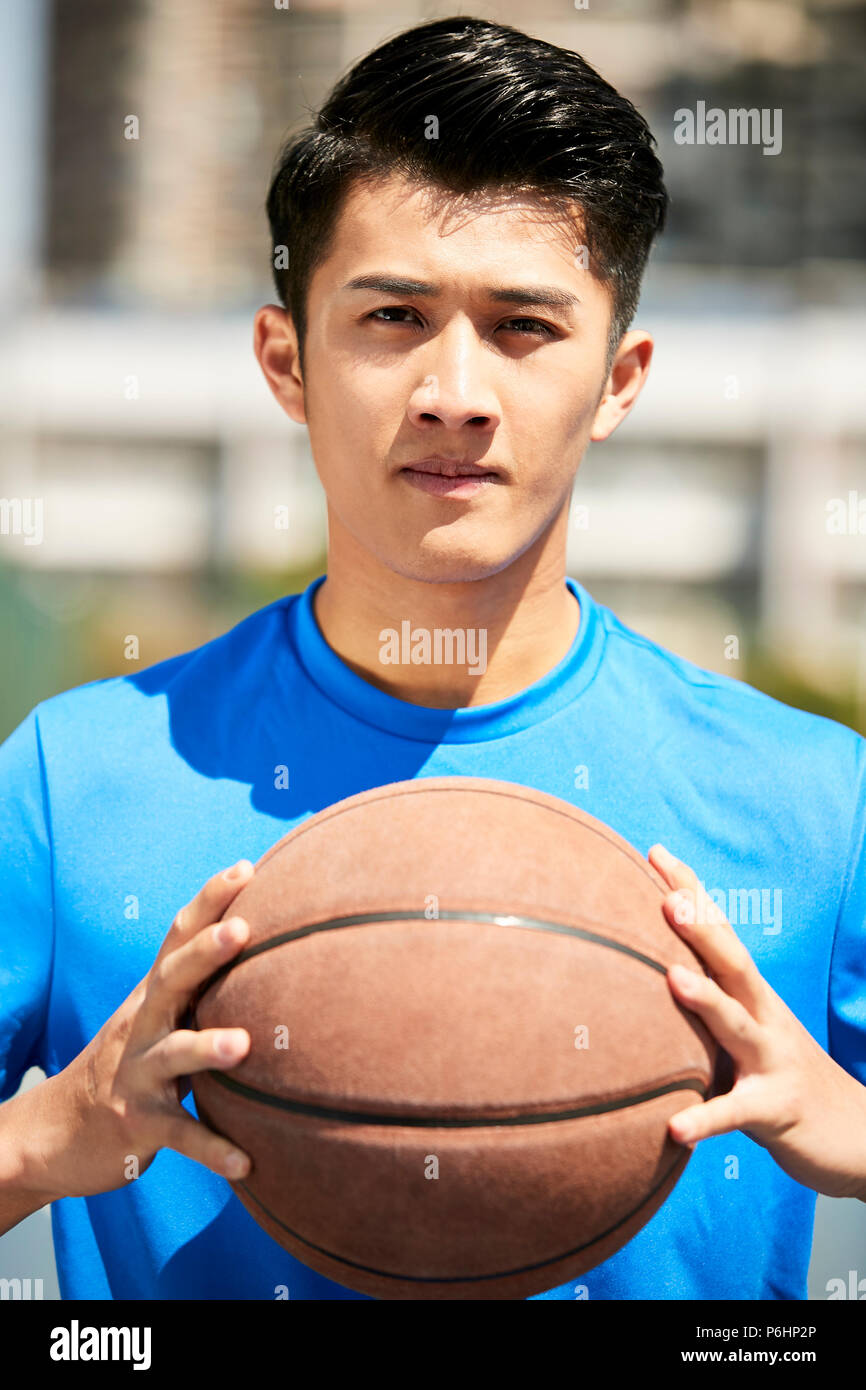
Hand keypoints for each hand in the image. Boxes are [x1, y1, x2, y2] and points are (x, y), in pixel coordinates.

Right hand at [29, 860, 255, 1200]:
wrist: (56, 1131)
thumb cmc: (130, 1064)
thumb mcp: (159, 1018)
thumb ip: (202, 987)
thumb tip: (276, 949)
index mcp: (154, 995)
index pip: (179, 937)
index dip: (210, 901)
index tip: (247, 868)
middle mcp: (143, 1025)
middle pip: (171, 979)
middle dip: (205, 953)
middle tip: (241, 929)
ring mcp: (137, 1074)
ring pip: (172, 1055)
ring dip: (206, 1048)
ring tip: (242, 1045)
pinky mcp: (138, 1125)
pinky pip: (179, 1136)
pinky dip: (212, 1149)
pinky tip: (247, 1162)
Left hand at [649, 843, 865, 1200]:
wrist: (857, 1134)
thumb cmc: (782, 1076)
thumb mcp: (747, 1031)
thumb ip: (708, 1002)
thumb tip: (648, 968)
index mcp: (753, 994)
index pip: (720, 932)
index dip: (691, 892)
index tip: (655, 852)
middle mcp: (766, 1016)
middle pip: (733, 963)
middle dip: (701, 928)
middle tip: (665, 899)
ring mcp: (773, 1061)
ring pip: (738, 1026)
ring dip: (707, 1001)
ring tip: (672, 979)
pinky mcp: (776, 1111)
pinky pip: (737, 1114)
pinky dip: (706, 1119)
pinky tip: (674, 1128)